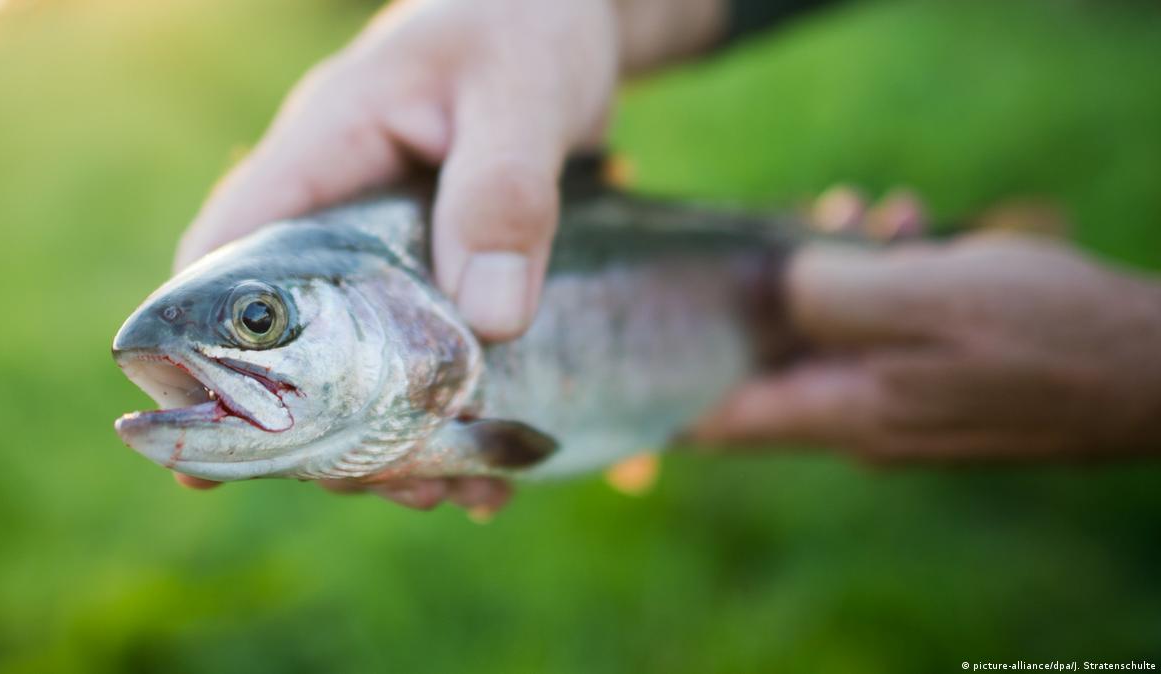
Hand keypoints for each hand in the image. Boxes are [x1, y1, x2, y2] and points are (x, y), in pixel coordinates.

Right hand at [170, 0, 724, 510]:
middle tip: (373, 484)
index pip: (226, 256)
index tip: (207, 446)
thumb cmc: (526, 26)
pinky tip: (494, 453)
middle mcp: (342, 204)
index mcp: (323, 150)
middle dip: (325, 422)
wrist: (569, 17)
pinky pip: (434, 342)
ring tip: (446, 489)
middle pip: (295, 333)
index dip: (201, 357)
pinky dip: (457, 401)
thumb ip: (502, 192)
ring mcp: (393, 241)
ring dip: (398, 430)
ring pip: (367, 353)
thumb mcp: (518, 95)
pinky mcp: (447, 262)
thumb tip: (489, 320)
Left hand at [695, 230, 1160, 461]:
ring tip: (881, 216)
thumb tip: (779, 285)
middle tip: (811, 224)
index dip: (663, 398)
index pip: (719, 423)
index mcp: (841, 413)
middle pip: (772, 360)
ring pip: (828, 334)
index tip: (624, 364)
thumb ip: (828, 293)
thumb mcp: (923, 298)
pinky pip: (877, 332)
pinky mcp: (929, 384)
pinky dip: (882, 281)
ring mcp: (894, 405)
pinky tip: (914, 230)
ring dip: (838, 269)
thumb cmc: (1044, 335)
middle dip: (773, 289)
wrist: (1154, 368)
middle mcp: (857, 421)